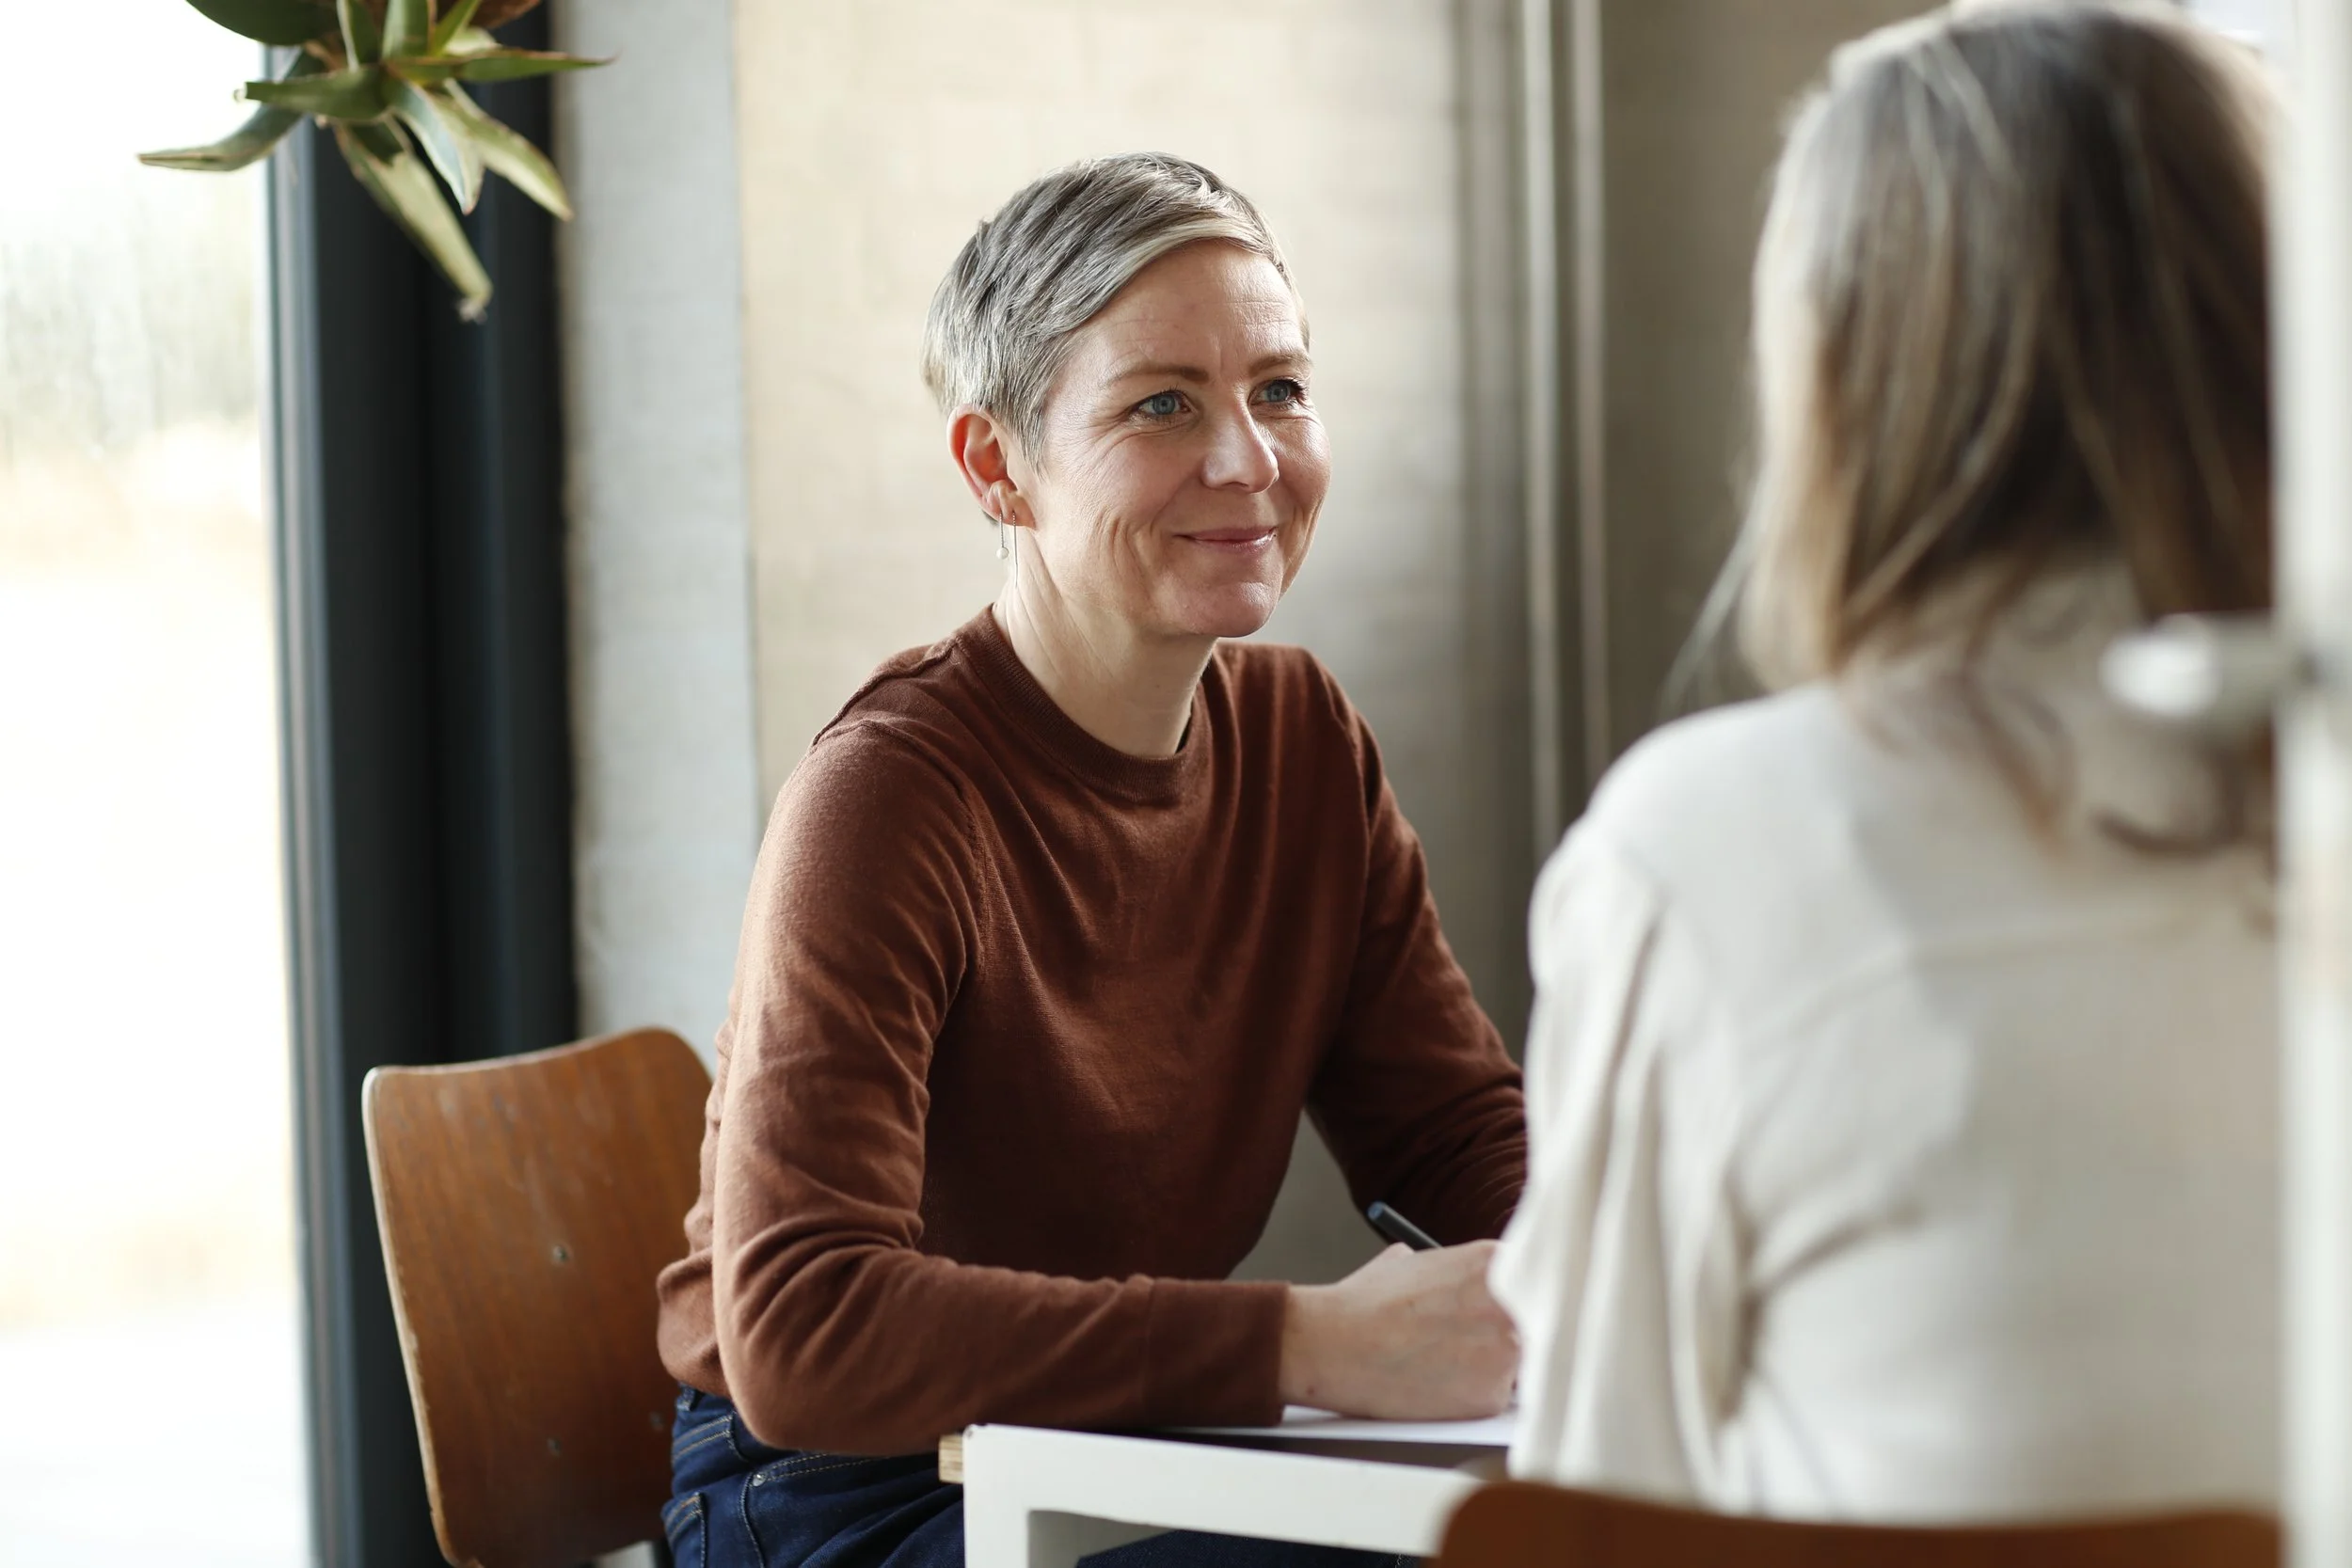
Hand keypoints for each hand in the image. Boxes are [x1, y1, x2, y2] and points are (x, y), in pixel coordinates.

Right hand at [1276, 1242, 1517, 1419]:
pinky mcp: (1492, 1395)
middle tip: (1481, 1344)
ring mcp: (1505, 1351)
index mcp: (1494, 1262)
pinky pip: (1497, 1399)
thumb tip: (1460, 1282)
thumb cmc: (1364, 1304)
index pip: (1536, 1279)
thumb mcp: (1411, 1262)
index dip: (1523, 1299)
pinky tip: (1438, 1386)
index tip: (1510, 1311)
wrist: (1335, 1344)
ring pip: (1523, 1366)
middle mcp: (1510, 1303)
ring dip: (1497, 1368)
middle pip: (1539, 1323)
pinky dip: (1474, 1399)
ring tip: (1449, 1365)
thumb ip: (1451, 1271)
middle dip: (1514, 1334)